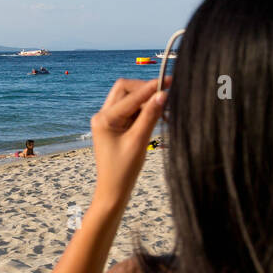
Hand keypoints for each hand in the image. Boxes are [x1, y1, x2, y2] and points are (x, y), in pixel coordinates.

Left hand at [89, 78, 164, 211]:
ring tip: (163, 111)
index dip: (151, 87)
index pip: (130, 95)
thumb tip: (163, 95)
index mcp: (104, 118)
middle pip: (125, 90)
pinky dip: (142, 111)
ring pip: (128, 99)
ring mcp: (107, 121)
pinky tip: (156, 117)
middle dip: (145, 90)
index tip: (170, 81)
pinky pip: (129, 111)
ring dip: (145, 101)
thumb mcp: (139, 141)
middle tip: (166, 96)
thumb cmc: (123, 170)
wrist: (113, 191)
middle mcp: (103, 116)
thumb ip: (150, 116)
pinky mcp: (114, 127)